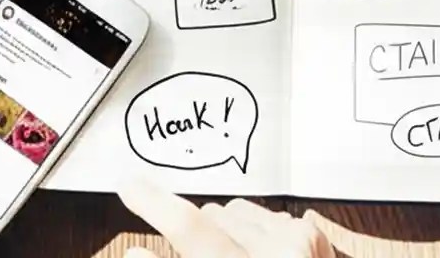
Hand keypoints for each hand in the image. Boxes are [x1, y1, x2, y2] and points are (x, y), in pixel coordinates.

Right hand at [119, 180, 335, 257]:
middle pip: (210, 217)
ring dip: (226, 231)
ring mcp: (296, 242)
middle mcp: (275, 255)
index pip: (190, 227)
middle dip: (199, 235)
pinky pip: (263, 213)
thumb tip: (134, 254)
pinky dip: (255, 232)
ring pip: (233, 211)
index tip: (130, 187)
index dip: (153, 203)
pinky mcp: (310, 234)